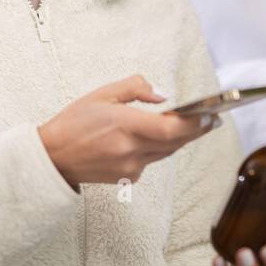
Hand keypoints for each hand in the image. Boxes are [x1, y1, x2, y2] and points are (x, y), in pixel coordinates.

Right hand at [38, 75, 217, 187]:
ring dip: (179, 138)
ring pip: (166, 152)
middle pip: (176, 142)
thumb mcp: (102, 94)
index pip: (171, 128)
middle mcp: (131, 150)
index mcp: (125, 125)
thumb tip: (162, 96)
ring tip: (193, 124)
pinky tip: (153, 138)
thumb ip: (136, 89)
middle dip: (196, 130)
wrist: (52, 158)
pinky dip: (156, 148)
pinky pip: (152, 160)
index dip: (195, 122)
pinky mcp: (129, 177)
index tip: (210, 113)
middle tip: (212, 118)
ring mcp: (131, 167)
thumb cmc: (73, 123)